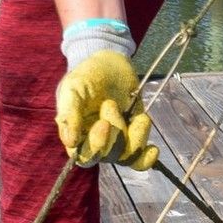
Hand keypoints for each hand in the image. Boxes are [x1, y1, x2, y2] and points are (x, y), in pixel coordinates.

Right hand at [54, 50, 158, 170]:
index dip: (96, 146)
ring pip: (125, 156)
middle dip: (115, 133)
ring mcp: (115, 142)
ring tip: (135, 113)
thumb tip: (70, 141)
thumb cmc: (87, 75)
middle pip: (106, 156)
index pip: (83, 157)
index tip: (103, 124)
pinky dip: (146, 158)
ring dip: (134, 136)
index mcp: (76, 135)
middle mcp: (95, 143)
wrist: (111, 64)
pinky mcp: (133, 138)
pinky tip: (153, 149)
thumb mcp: (73, 87)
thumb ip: (69, 112)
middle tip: (111, 104)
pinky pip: (139, 159)